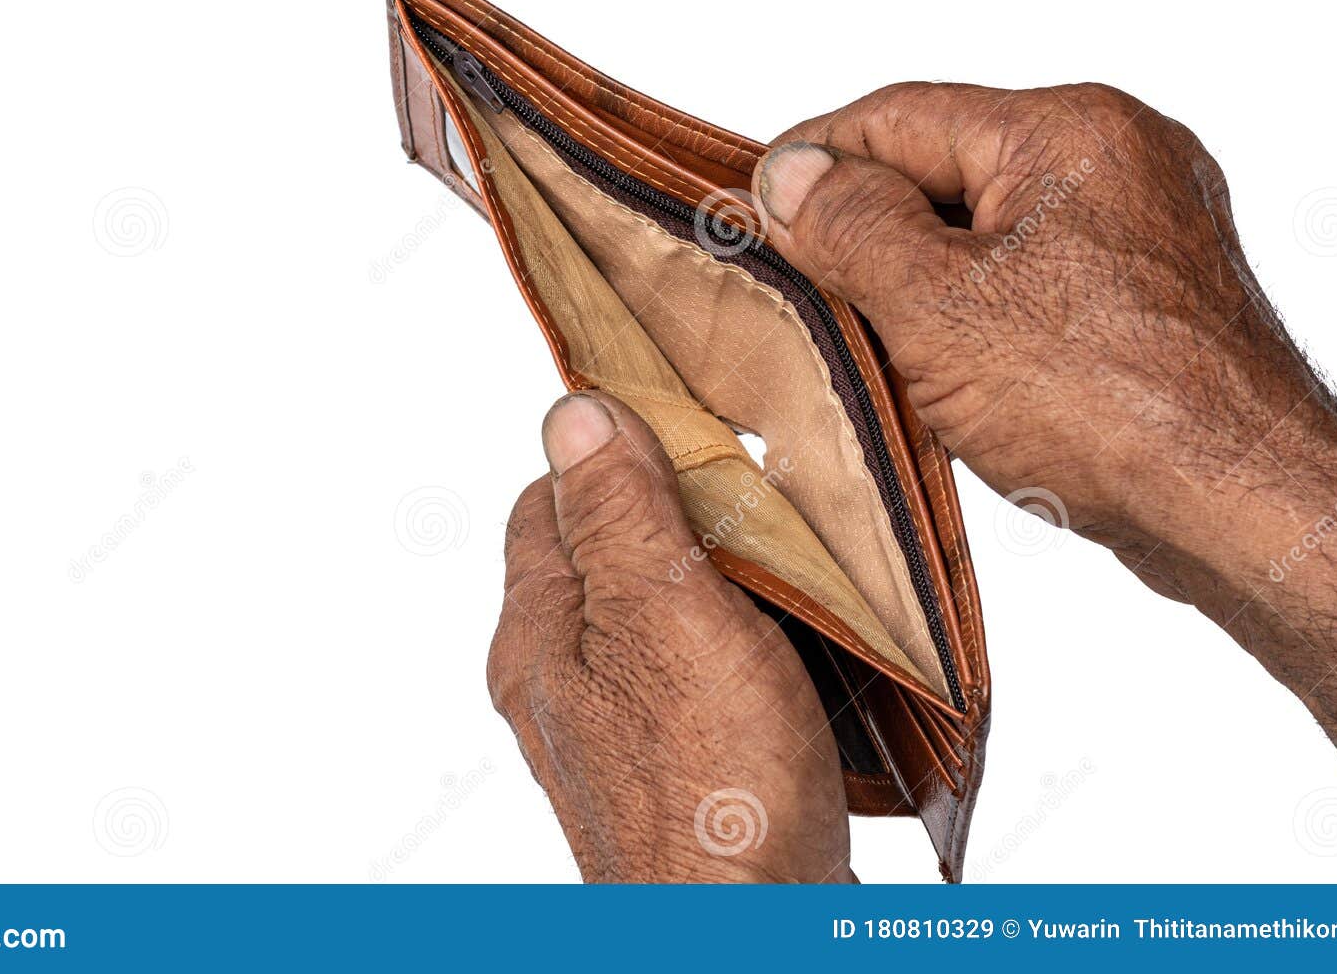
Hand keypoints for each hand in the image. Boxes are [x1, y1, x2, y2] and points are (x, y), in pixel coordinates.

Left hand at [489, 392, 854, 882]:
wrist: (746, 930)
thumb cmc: (707, 786)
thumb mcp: (661, 614)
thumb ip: (618, 513)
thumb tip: (573, 414)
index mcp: (540, 633)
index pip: (546, 499)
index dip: (612, 452)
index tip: (687, 427)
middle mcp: (564, 679)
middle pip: (607, 552)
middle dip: (676, 513)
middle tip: (754, 496)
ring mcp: (619, 727)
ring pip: (660, 612)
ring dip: (721, 580)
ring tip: (788, 566)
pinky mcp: (679, 765)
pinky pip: (700, 671)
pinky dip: (744, 644)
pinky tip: (796, 645)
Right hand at [752, 83, 1336, 797]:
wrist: (1238, 506)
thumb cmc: (1112, 405)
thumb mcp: (938, 306)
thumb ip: (850, 226)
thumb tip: (790, 175)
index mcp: (1069, 133)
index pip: (899, 115)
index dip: (811, 161)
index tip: (749, 208)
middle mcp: (1114, 161)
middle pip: (941, 171)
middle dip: (865, 230)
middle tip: (800, 288)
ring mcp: (1137, 230)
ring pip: (979, 234)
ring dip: (914, 281)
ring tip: (867, 340)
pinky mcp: (1143, 296)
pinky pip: (1025, 281)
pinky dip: (970, 314)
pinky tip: (940, 368)